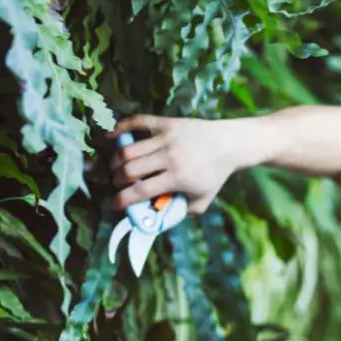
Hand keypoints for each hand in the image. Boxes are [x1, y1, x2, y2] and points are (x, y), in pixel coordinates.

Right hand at [108, 113, 238, 214]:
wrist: (228, 144)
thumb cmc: (214, 175)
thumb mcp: (202, 201)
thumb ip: (180, 212)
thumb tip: (155, 218)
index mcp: (178, 178)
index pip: (141, 191)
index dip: (123, 199)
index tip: (116, 204)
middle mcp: (170, 157)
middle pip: (130, 169)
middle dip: (118, 180)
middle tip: (119, 184)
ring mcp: (167, 138)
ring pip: (129, 149)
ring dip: (117, 161)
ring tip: (118, 167)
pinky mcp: (166, 123)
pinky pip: (137, 121)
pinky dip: (121, 127)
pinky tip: (112, 136)